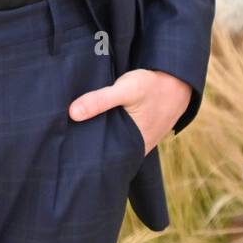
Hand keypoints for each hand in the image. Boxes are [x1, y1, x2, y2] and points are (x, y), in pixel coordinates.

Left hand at [67, 67, 191, 154]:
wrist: (179, 79)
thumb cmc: (153, 85)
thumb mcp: (126, 89)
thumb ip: (100, 100)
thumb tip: (72, 113)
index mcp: (133, 146)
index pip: (105, 163)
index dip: (86, 162)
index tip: (64, 159)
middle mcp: (136, 147)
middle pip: (107, 153)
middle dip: (89, 150)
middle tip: (63, 146)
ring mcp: (139, 139)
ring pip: (113, 143)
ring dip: (99, 138)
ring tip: (72, 136)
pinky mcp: (138, 129)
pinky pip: (120, 134)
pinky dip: (109, 130)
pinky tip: (93, 122)